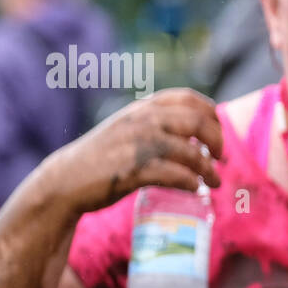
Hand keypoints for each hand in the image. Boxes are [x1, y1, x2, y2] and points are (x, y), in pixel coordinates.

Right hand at [41, 87, 223, 217]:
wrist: (66, 181)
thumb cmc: (103, 157)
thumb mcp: (128, 128)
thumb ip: (156, 124)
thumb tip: (196, 130)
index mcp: (142, 108)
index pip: (188, 98)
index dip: (211, 113)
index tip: (219, 130)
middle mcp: (143, 121)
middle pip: (198, 122)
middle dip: (218, 141)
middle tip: (221, 158)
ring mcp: (139, 145)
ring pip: (191, 153)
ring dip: (209, 170)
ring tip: (215, 182)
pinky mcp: (135, 171)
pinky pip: (177, 176)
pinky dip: (191, 184)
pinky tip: (196, 190)